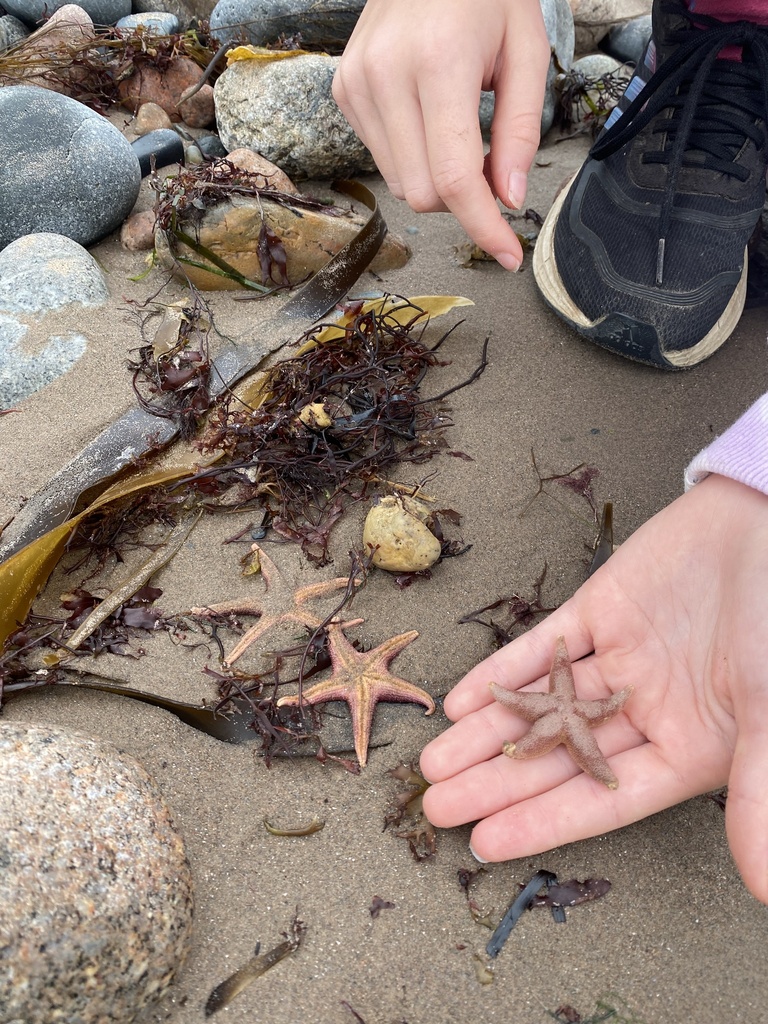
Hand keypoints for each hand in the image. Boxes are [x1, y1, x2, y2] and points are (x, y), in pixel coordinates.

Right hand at [332, 0, 550, 269]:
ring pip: (400, 183)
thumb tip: (509, 198)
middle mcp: (385, 75)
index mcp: (437, 62)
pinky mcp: (344, 89)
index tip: (507, 254)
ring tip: (460, 135)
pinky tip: (429, 120)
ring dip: (437, 180)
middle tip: (491, 169)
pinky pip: (381, 157)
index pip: (454, 178)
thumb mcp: (526, 50)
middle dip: (462, 199)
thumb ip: (522, 130)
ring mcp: (357, 83)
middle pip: (424, 193)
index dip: (483, 226)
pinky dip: (414, 157)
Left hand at [420, 474, 767, 903]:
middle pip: (559, 755)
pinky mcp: (602, 608)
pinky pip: (544, 647)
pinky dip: (505, 671)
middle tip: (437, 805)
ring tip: (435, 761)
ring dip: (489, 731)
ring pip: (543, 704)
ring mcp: (620, 658)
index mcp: (688, 747)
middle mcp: (646, 709)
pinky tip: (463, 699)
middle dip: (497, 781)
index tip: (485, 844)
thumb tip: (765, 884)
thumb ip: (763, 789)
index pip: (603, 798)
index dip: (544, 822)